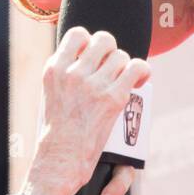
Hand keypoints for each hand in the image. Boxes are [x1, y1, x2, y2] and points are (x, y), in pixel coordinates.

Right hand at [24, 26, 150, 194]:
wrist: (61, 160)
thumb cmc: (57, 133)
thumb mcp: (51, 94)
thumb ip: (67, 74)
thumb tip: (89, 59)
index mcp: (55, 69)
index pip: (77, 34)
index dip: (89, 42)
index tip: (93, 56)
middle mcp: (73, 72)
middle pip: (104, 40)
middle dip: (111, 51)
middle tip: (111, 68)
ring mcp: (93, 84)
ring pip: (121, 55)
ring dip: (125, 66)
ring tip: (123, 80)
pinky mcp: (112, 98)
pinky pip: (136, 68)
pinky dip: (142, 72)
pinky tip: (139, 81)